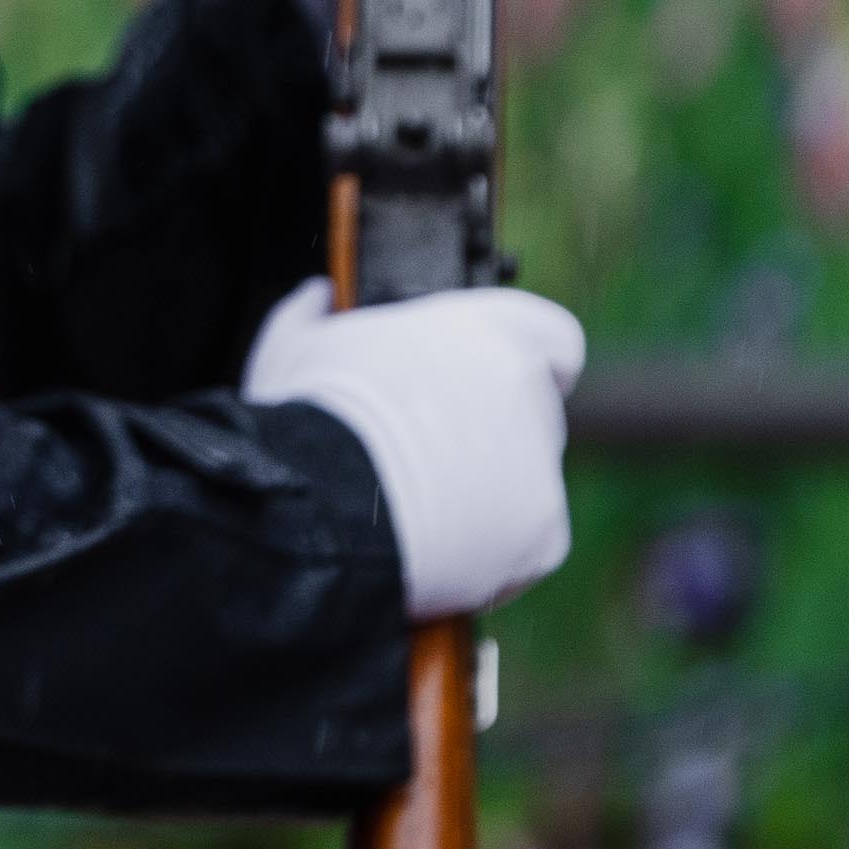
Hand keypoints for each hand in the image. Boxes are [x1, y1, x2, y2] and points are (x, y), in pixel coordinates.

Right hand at [240, 276, 583, 618]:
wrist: (325, 500)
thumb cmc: (309, 416)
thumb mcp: (295, 347)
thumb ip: (314, 313)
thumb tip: (317, 295)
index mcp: (485, 328)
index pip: (553, 338)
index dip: (530, 364)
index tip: (496, 387)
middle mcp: (528, 388)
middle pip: (535, 417)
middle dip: (494, 437)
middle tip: (432, 459)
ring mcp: (542, 464)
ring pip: (527, 484)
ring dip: (487, 495)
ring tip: (417, 512)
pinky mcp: (544, 532)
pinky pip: (523, 545)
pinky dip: (489, 553)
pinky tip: (436, 551)